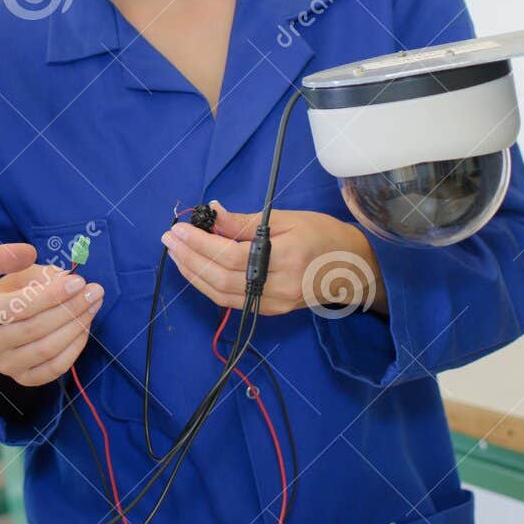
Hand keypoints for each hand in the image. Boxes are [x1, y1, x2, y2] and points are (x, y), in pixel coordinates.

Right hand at [0, 264, 103, 386]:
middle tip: (94, 292)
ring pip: (48, 349)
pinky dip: (75, 347)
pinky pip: (55, 367)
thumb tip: (68, 280)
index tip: (79, 282)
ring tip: (93, 306)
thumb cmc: (12, 294)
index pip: (21, 306)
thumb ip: (42, 276)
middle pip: (37, 328)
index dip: (53, 295)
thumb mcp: (21, 276)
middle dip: (71, 308)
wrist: (1, 324)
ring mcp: (6, 364)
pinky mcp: (23, 378)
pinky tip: (84, 328)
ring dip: (77, 326)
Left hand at [160, 202, 387, 316]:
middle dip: (190, 258)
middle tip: (169, 238)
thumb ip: (246, 221)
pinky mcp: (270, 311)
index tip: (179, 228)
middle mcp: (280, 286)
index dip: (201, 244)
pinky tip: (195, 268)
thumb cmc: (322, 235)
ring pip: (222, 295)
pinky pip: (231, 301)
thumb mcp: (287, 218)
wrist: (353, 267)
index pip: (232, 255)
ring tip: (176, 253)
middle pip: (221, 278)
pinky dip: (208, 285)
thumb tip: (212, 212)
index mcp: (288, 258)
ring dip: (193, 274)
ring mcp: (274, 303)